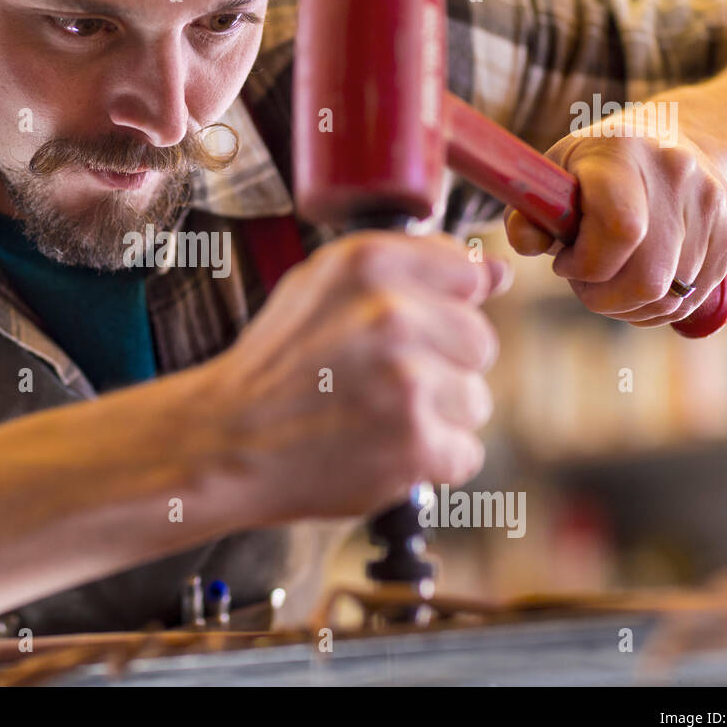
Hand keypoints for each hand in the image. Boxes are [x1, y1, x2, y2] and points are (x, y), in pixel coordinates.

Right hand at [205, 231, 510, 522]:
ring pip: (474, 401)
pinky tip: (381, 451)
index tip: (406, 331)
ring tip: (374, 418)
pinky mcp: (415, 443)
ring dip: (435, 418)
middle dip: (440, 367)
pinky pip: (464, 452)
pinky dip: (429, 463)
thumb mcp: (322, 286)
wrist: (227, 441)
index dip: (440, 308)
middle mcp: (392, 314)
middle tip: (378, 383)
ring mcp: (407, 381)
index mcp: (370, 263)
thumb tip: (499, 272)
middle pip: (479, 342)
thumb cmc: (277, 364)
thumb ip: (411, 268)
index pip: (466, 274)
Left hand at [503, 103, 726, 326]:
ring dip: (628, 305)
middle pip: (647, 278)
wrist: (676, 140)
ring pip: (669, 298)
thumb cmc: (595, 168)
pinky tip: (636, 282)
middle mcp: (676, 174)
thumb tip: (529, 243)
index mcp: (621, 153)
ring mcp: (712, 205)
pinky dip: (656, 307)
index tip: (565, 262)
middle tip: (584, 282)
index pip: (621, 230)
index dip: (587, 265)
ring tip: (609, 278)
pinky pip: (691, 300)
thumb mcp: (552, 176)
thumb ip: (527, 215)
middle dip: (604, 298)